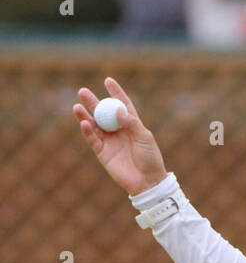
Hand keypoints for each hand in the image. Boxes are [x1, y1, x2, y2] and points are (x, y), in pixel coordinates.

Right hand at [72, 76, 168, 196]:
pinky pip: (93, 140)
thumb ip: (131, 122)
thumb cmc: (150, 158)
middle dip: (93, 102)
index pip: (121, 104)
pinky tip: (84, 123)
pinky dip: (88, 131)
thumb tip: (118, 109)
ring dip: (85, 116)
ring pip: (94, 125)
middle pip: (103, 113)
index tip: (107, 81)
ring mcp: (109, 141)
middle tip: (83, 91)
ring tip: (77, 106)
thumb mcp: (144, 137)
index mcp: (131, 124)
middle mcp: (118, 131)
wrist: (147, 182)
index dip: (115, 93)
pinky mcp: (103, 153)